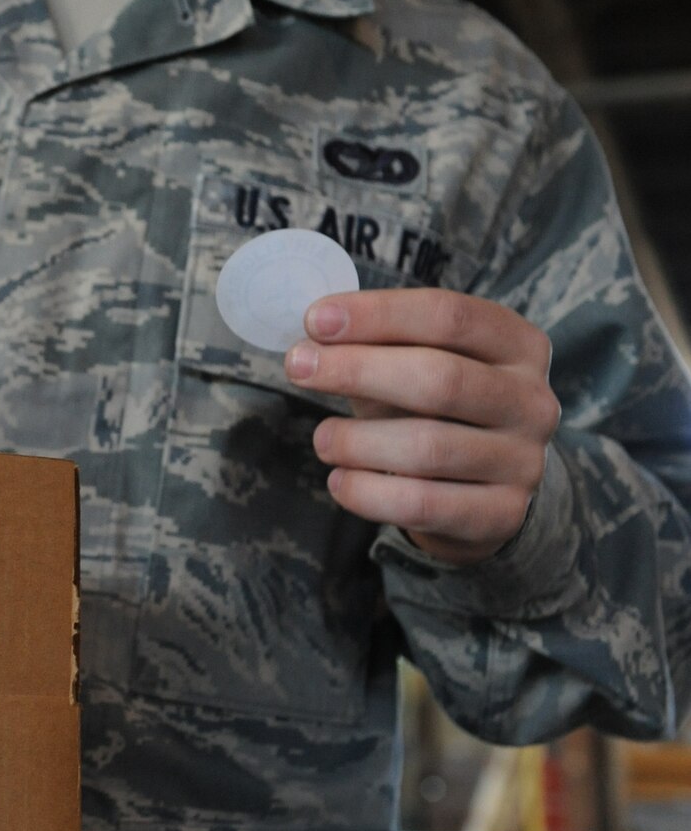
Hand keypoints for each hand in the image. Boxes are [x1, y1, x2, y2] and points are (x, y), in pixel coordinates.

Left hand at [284, 289, 560, 564]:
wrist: (488, 490)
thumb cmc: (440, 410)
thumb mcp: (420, 364)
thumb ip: (380, 347)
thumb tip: (315, 341)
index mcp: (519, 345)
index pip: (449, 316)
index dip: (377, 315)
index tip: (315, 320)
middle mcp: (533, 401)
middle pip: (440, 378)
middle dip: (357, 369)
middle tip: (299, 367)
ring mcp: (524, 462)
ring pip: (428, 447)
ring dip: (357, 440)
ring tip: (323, 438)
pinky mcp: (502, 515)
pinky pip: (423, 504)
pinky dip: (368, 492)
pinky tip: (340, 481)